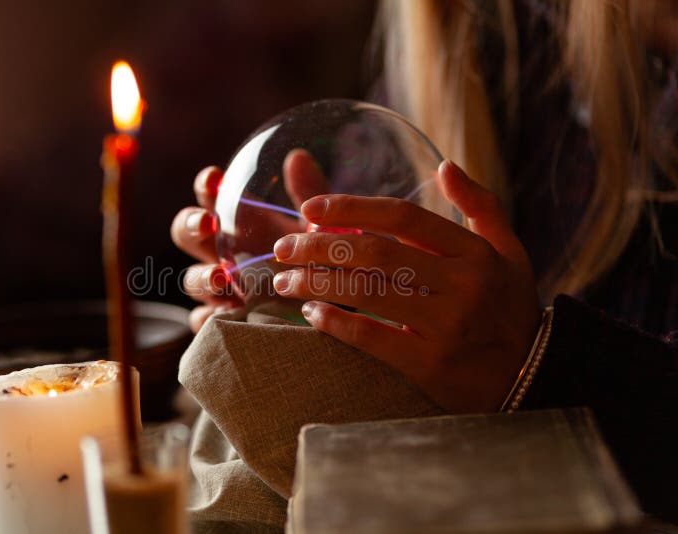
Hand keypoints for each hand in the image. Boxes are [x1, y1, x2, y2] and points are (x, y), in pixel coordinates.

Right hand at [171, 150, 325, 331]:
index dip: (206, 186)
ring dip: (201, 276)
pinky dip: (208, 318)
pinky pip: (202, 321)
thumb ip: (310, 194)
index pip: (209, 196)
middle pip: (186, 233)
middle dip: (190, 225)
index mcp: (236, 221)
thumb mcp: (318, 224)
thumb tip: (298, 157)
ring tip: (220, 277)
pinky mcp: (225, 319)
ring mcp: (219, 288)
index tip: (216, 178)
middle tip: (208, 223)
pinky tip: (223, 315)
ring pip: (191, 279)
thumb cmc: (315, 257)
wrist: (330, 304)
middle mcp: (219, 252)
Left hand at [271, 160, 540, 412]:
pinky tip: (311, 312)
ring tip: (285, 279)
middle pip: (376, 253)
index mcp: (475, 252)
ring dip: (317, 282)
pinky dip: (336, 323)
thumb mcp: (509, 251)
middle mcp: (462, 285)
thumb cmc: (511, 306)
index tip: (310, 208)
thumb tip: (444, 166)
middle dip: (319, 246)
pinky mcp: (431, 365)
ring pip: (367, 292)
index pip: (403, 217)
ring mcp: (447, 326)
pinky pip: (372, 338)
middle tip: (283, 247)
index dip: (352, 208)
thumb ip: (481, 205)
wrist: (533, 376)